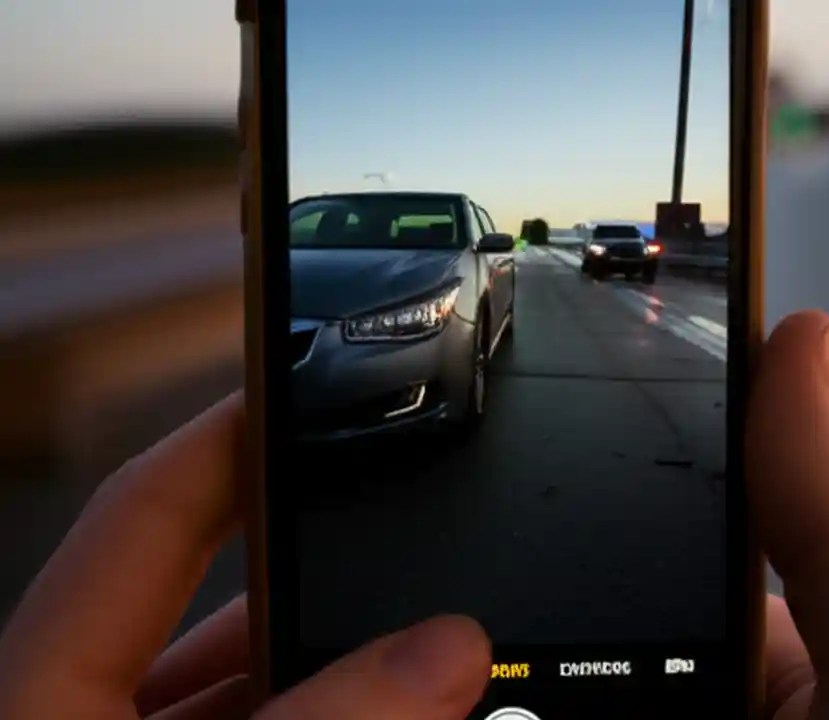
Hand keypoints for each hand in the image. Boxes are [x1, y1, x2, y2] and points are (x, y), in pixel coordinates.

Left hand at [0, 395, 491, 719]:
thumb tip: (447, 650)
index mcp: (40, 692)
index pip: (143, 515)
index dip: (228, 438)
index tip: (310, 385)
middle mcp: (81, 715)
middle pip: (215, 605)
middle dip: (326, 578)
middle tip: (419, 552)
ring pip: (253, 687)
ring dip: (344, 672)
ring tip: (437, 657)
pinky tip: (408, 718)